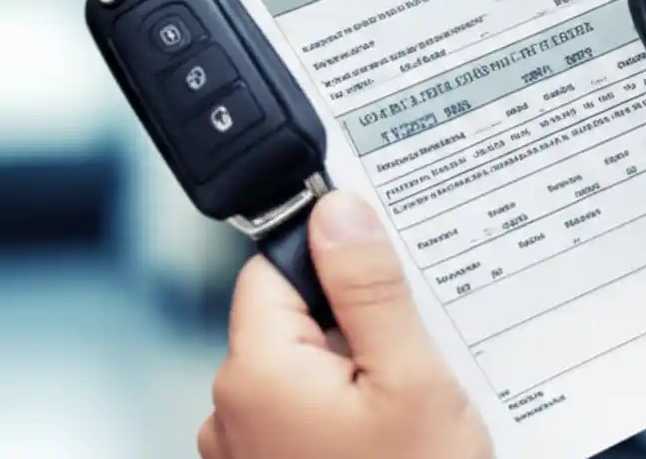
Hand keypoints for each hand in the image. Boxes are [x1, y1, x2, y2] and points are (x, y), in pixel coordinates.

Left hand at [197, 192, 492, 458]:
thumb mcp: (411, 379)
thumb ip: (369, 288)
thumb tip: (338, 212)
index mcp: (255, 374)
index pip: (273, 270)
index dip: (334, 264)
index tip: (383, 276)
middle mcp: (231, 412)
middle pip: (293, 320)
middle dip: (355, 327)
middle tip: (413, 363)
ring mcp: (247, 451)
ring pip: (305, 369)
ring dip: (355, 373)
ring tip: (408, 412)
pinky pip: (304, 414)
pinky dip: (345, 413)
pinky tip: (391, 438)